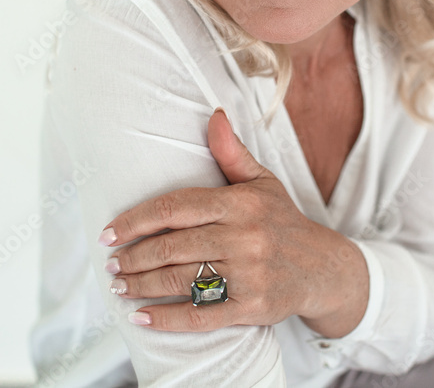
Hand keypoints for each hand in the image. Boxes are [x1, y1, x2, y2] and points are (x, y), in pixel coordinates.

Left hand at [98, 108, 363, 332]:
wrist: (324, 269)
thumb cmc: (282, 222)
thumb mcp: (262, 182)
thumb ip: (231, 153)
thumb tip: (213, 115)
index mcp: (241, 203)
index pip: (176, 207)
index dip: (136, 220)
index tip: (109, 233)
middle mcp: (245, 237)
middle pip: (173, 247)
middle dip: (133, 257)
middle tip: (112, 264)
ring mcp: (250, 275)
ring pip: (181, 281)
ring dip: (142, 285)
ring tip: (120, 286)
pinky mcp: (253, 308)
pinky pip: (201, 316)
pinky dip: (167, 319)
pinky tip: (142, 318)